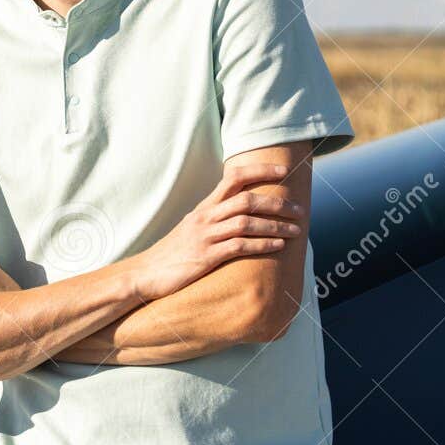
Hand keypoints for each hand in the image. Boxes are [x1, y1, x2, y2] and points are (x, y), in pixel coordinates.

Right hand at [128, 162, 304, 301]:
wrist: (145, 274)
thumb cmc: (173, 252)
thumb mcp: (193, 227)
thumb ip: (215, 216)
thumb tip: (241, 212)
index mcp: (204, 206)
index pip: (234, 176)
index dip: (261, 170)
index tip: (284, 171)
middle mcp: (205, 216)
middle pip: (247, 199)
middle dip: (277, 202)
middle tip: (300, 209)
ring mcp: (205, 236)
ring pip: (246, 222)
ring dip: (275, 225)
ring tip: (296, 231)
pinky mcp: (205, 257)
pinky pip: (239, 246)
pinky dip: (261, 244)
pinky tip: (278, 247)